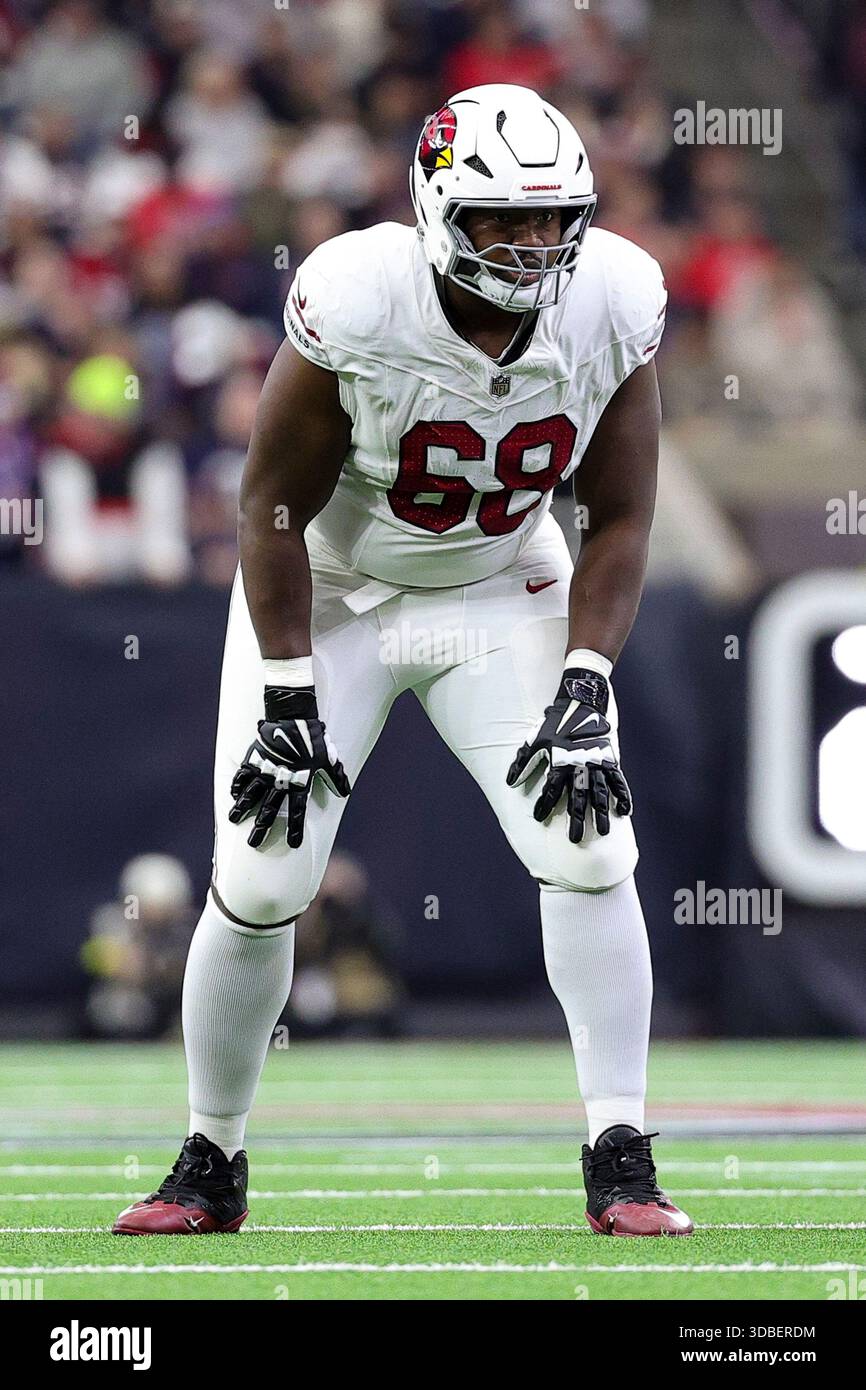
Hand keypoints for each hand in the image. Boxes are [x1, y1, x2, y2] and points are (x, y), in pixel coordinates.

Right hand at [229, 686, 349, 848]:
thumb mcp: (329, 758)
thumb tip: (345, 792)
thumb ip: (335, 777)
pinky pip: (242, 775)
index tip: (293, 844)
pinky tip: (233, 795)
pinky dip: (237, 785)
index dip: (295, 829)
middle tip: (254, 843)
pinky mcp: (254, 758)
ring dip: (242, 808)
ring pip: (250, 794)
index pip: (297, 811)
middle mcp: (280, 780)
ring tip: (234, 820)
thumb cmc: (314, 737)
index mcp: (299, 782)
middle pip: (269, 809)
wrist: (293, 715)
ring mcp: (264, 769)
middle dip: (261, 828)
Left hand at [506, 666, 630, 842]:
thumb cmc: (555, 721)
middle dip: (576, 820)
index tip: (539, 819)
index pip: (550, 790)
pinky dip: (622, 796)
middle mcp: (579, 766)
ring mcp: (597, 763)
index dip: (544, 805)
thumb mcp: (535, 739)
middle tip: (575, 840)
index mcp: (560, 761)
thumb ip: (523, 762)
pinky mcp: (610, 758)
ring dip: (601, 814)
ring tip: (602, 833)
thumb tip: (509, 782)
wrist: (582, 700)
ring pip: (600, 794)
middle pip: (577, 798)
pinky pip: (617, 781)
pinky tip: (624, 813)